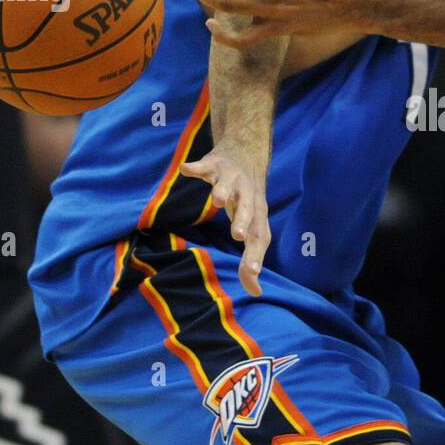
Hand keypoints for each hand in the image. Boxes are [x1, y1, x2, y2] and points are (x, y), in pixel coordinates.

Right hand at [180, 141, 270, 296]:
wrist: (246, 152)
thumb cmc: (248, 200)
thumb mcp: (253, 228)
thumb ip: (251, 259)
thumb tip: (256, 292)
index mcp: (257, 214)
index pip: (259, 236)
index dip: (255, 254)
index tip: (253, 272)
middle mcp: (247, 195)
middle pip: (247, 208)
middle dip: (242, 220)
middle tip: (238, 236)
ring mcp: (232, 178)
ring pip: (228, 185)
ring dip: (223, 191)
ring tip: (216, 200)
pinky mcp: (214, 164)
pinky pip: (204, 165)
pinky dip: (196, 167)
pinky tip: (185, 170)